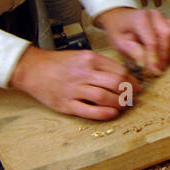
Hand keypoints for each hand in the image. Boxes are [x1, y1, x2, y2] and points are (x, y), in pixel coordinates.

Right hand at [8, 46, 140, 119]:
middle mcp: (83, 73)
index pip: (119, 70)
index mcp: (89, 59)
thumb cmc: (58, 63)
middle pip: (115, 83)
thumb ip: (100, 65)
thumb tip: (123, 77)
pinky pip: (89, 110)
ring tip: (123, 105)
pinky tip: (112, 113)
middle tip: (133, 98)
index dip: (132, 81)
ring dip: (118, 103)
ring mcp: (74, 89)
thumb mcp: (81, 56)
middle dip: (128, 92)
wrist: (32, 69)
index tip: (137, 87)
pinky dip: (104, 113)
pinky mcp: (66, 104)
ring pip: (104, 97)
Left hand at [93, 6, 169, 74]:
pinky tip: (166, 54)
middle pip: (167, 34)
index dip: (155, 57)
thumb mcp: (119, 42)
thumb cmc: (120, 31)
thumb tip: (144, 63)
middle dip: (165, 55)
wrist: (122, 19)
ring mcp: (165, 17)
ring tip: (161, 61)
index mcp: (140, 18)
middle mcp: (155, 15)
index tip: (155, 71)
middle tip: (159, 70)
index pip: (152, 40)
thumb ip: (131, 50)